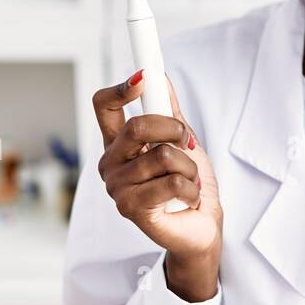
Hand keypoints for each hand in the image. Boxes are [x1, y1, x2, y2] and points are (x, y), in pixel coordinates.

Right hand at [92, 70, 222, 301]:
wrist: (201, 228)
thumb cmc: (189, 186)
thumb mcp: (182, 142)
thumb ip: (168, 111)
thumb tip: (158, 77)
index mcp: (118, 145)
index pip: (103, 106)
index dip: (120, 88)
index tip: (143, 77)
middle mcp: (111, 164)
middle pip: (137, 126)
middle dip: (174, 130)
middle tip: (187, 144)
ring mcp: (117, 188)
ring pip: (163, 156)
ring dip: (189, 167)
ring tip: (188, 182)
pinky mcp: (131, 208)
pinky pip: (172, 181)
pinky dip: (191, 188)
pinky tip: (186, 199)